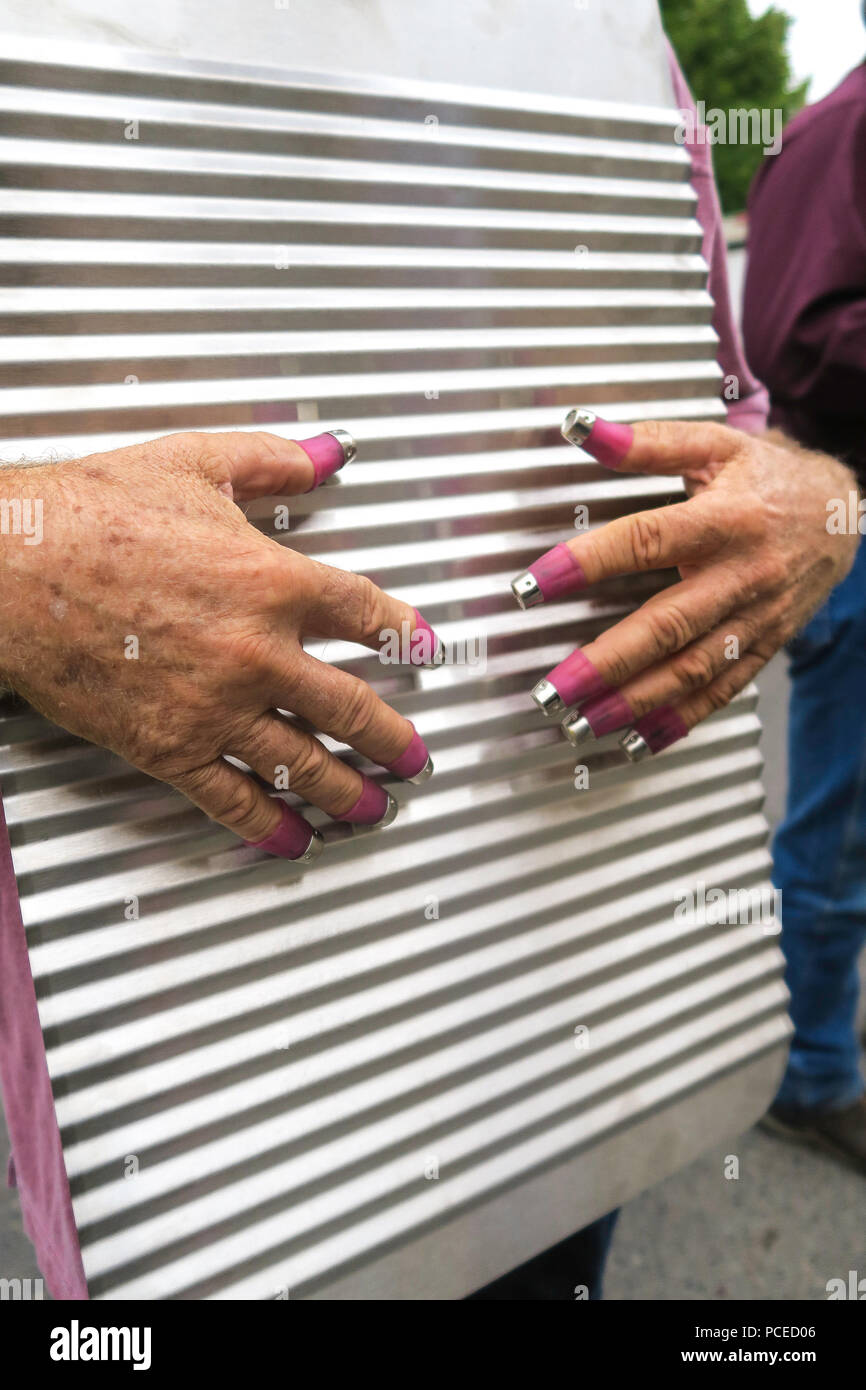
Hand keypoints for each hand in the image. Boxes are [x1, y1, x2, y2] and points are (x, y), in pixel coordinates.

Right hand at [0, 430, 437, 856]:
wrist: (11, 567)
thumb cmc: (92, 512)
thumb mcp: (196, 462)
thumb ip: (273, 461)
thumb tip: (326, 454)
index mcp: (274, 581)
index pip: (366, 614)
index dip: (405, 634)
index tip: (423, 650)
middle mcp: (258, 652)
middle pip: (351, 707)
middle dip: (394, 739)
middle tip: (416, 757)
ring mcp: (216, 708)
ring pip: (304, 764)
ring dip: (349, 793)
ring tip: (375, 810)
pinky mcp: (168, 746)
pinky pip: (232, 799)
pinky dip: (269, 826)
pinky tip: (293, 842)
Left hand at [512, 418, 858, 756]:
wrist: (846, 515)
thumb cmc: (770, 477)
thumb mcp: (714, 446)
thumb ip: (647, 442)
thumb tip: (582, 428)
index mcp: (725, 520)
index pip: (646, 540)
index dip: (587, 562)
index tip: (532, 583)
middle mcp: (743, 575)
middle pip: (668, 625)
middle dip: (606, 663)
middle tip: (554, 689)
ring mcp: (756, 618)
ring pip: (692, 670)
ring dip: (633, 703)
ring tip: (582, 724)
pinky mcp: (763, 647)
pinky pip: (720, 692)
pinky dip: (678, 722)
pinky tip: (637, 742)